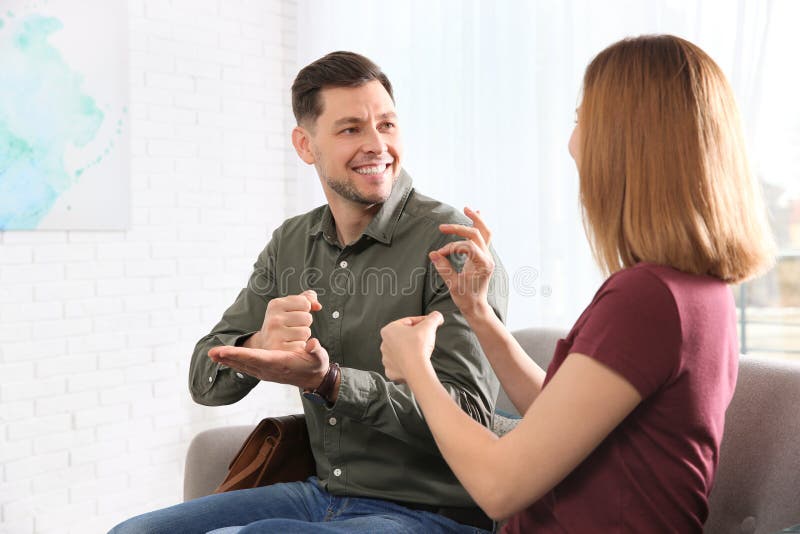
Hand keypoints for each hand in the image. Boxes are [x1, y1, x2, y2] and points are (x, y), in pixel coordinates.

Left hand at [208, 337, 329, 388]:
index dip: (241, 355)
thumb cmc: (316, 365)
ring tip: (212, 354)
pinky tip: (224, 358)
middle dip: (228, 358)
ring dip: (228, 360)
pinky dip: (234, 363)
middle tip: (212, 352)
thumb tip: (313, 343)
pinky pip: (246, 368)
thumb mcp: (320, 357)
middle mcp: (270, 370)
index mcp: (280, 363)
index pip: (257, 358)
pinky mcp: (264, 372)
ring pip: (243, 366)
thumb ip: (317, 350)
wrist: (314, 379)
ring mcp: (265, 372)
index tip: (226, 352)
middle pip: (245, 363)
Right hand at [255, 290, 321, 351]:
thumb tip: (318, 306)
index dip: (304, 310)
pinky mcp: (280, 350)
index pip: (305, 302)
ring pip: (306, 332)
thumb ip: (306, 299)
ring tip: (289, 337)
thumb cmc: (280, 324)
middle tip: (290, 328)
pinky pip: (302, 345)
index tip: (293, 315)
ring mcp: (275, 335)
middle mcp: (274, 319)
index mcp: (275, 305)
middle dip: (303, 324)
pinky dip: (299, 347)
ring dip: (302, 336)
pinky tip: (288, 346)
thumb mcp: (289, 307)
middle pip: (307, 318)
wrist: (264, 346)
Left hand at [380, 312, 443, 383]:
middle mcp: (384, 344)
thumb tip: (437, 316)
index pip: (408, 322)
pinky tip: (415, 361)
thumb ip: (433, 317)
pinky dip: (407, 363)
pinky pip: (400, 364)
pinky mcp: (391, 371)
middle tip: (426, 338)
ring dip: (410, 349)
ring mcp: (386, 358)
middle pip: (404, 336)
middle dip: (415, 336)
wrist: (416, 369)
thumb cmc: (418, 347)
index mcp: (389, 330)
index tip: (429, 324)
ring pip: (401, 351)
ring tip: (421, 350)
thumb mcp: (429, 325)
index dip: (421, 322)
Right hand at [430, 207, 493, 317]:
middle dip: (459, 228)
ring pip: (485, 232)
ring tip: (467, 208)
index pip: (467, 246)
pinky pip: (484, 237)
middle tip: (442, 227)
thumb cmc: (466, 298)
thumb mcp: (453, 285)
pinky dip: (479, 226)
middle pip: (477, 234)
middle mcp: (488, 258)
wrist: (476, 306)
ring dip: (476, 220)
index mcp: (483, 265)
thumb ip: (444, 268)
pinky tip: (475, 215)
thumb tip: (433, 254)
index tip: (439, 254)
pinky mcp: (483, 256)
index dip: (451, 248)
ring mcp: (487, 256)